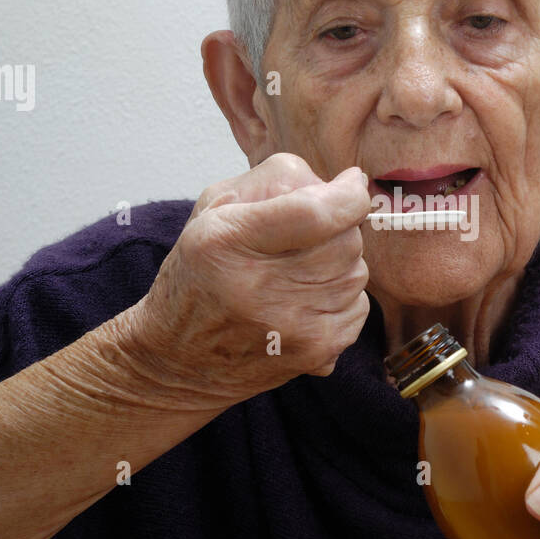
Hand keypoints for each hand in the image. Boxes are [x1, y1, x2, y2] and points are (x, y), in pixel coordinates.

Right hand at [127, 153, 371, 408]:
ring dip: (338, 263)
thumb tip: (348, 184)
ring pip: (357, 272)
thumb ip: (278, 179)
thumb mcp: (214, 207)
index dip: (348, 193)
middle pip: (346, 240)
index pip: (317, 213)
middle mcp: (260, 289)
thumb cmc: (201, 270)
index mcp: (227, 241)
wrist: (181, 359)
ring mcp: (291, 328)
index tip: (350, 182)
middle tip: (303, 237)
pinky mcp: (315, 353)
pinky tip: (303, 300)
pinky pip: (358, 306)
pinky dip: (339, 297)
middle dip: (337, 227)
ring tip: (295, 272)